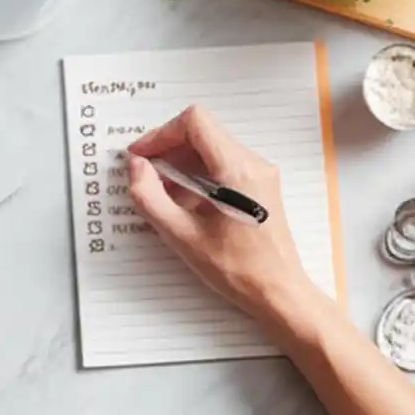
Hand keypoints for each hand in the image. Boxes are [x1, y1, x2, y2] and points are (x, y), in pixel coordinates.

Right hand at [127, 105, 318, 320]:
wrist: (278, 292)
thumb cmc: (238, 270)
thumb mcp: (182, 236)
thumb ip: (151, 197)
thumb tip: (136, 167)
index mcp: (237, 170)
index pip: (195, 122)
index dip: (161, 134)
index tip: (142, 155)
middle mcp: (253, 164)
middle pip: (203, 132)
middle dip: (169, 148)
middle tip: (145, 174)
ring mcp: (260, 173)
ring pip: (212, 146)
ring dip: (182, 162)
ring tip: (163, 192)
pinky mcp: (260, 185)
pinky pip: (223, 164)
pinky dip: (199, 173)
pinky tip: (185, 201)